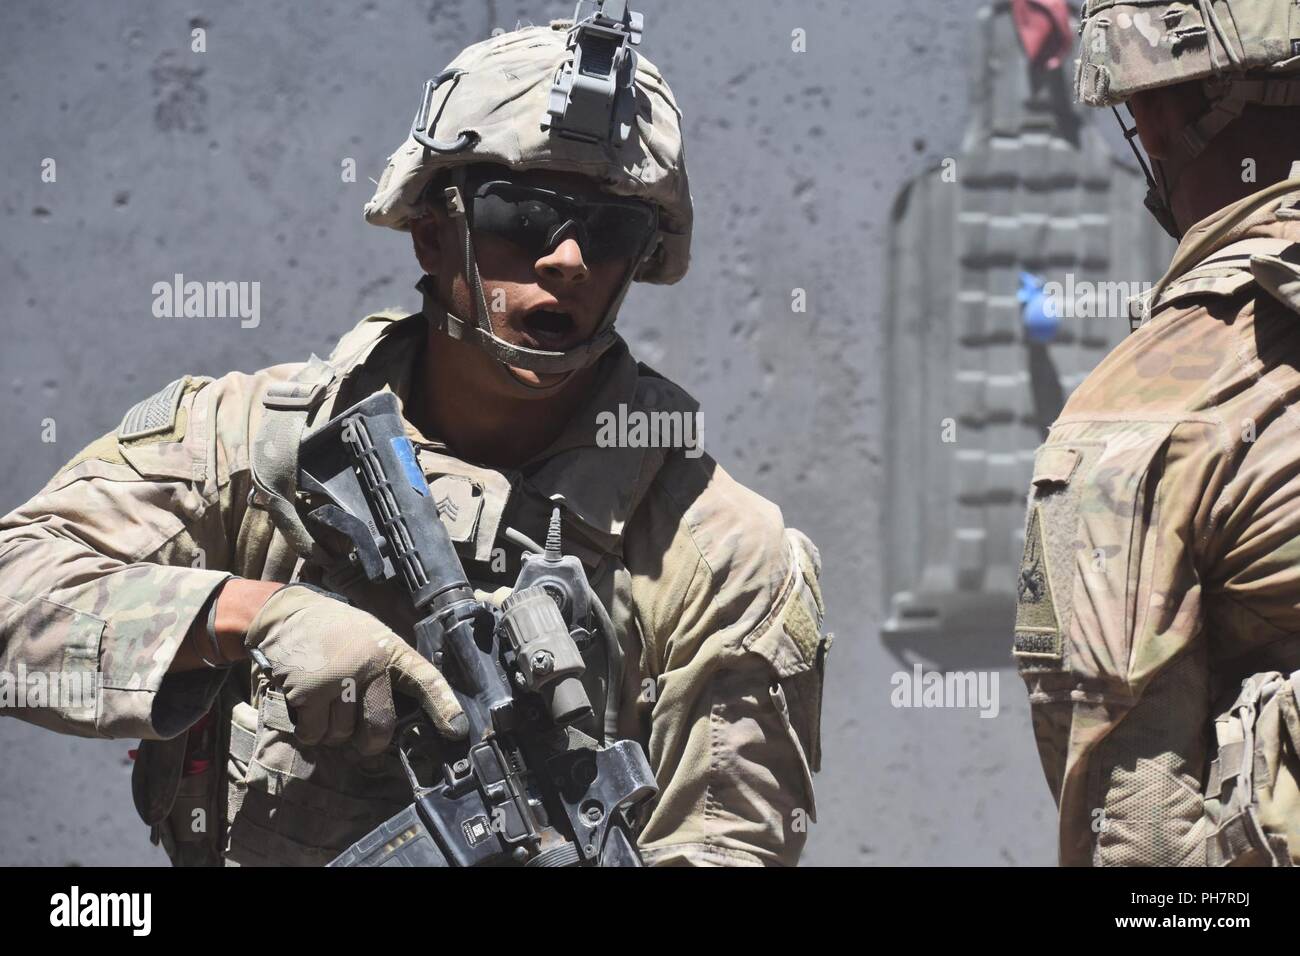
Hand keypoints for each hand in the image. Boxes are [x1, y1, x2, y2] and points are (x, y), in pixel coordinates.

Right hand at [244, 585, 466, 753]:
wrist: (288, 615)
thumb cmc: (336, 631)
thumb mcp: (373, 638)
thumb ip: (390, 669)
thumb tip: (406, 713)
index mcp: (390, 650)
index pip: (425, 679)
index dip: (444, 706)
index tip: (456, 729)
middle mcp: (368, 665)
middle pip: (380, 725)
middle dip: (372, 742)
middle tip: (364, 740)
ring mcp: (337, 680)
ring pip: (342, 735)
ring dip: (334, 732)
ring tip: (328, 705)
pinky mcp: (307, 693)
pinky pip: (314, 734)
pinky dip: (311, 732)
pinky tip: (308, 708)